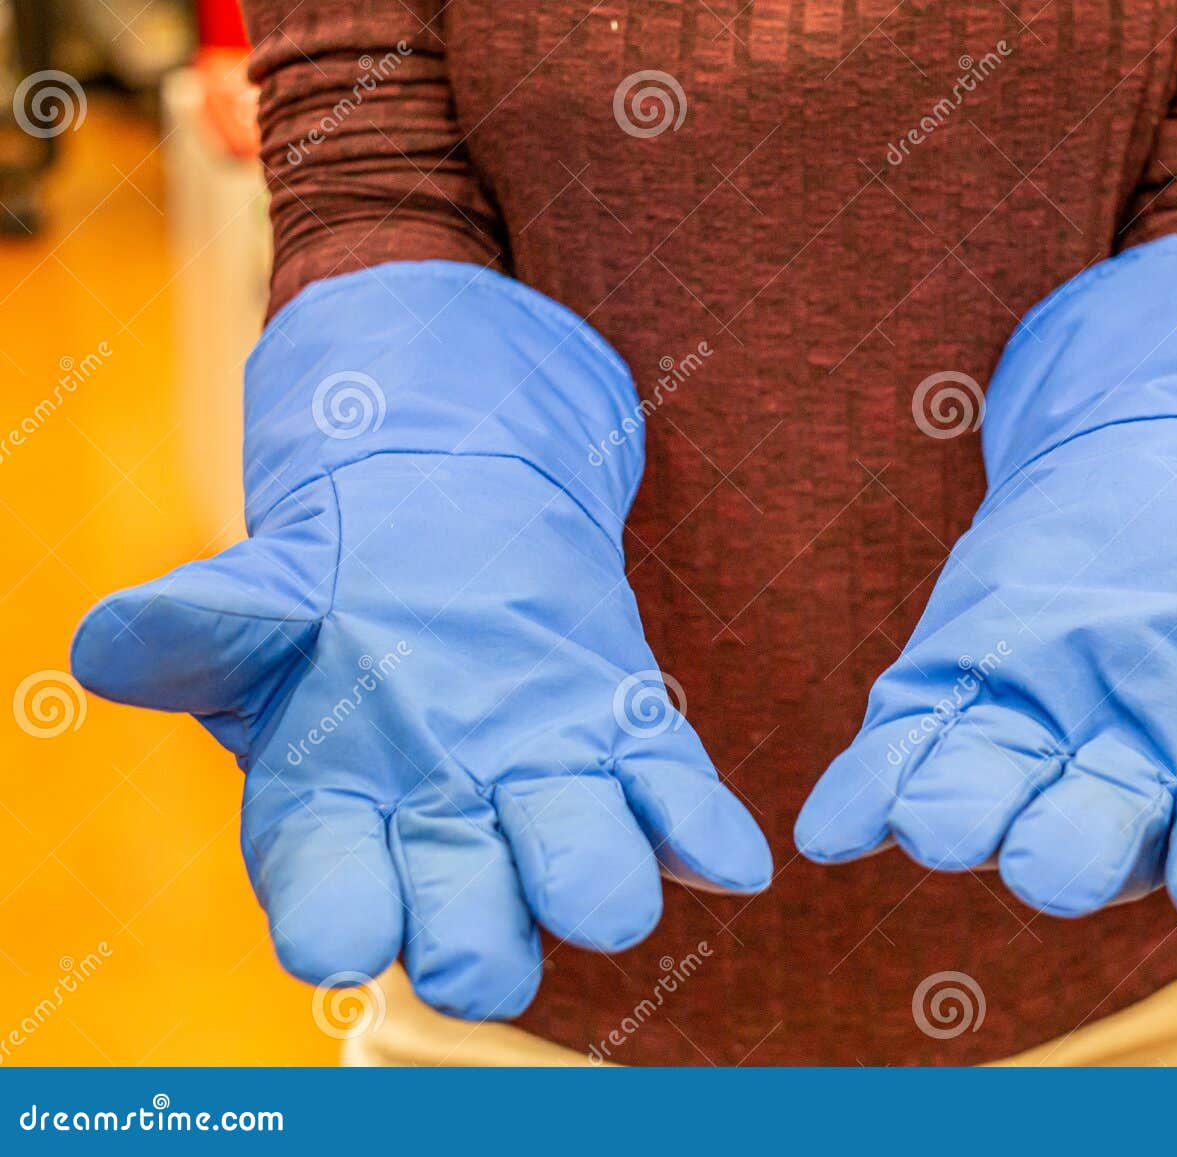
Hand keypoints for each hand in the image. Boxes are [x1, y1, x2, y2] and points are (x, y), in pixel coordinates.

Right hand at [72, 263, 770, 1017]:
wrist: (442, 511)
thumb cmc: (330, 578)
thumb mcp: (258, 592)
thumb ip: (197, 626)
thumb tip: (106, 644)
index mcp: (333, 812)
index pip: (327, 890)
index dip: (336, 918)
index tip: (340, 939)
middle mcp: (445, 830)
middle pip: (468, 917)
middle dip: (480, 937)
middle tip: (489, 944)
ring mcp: (546, 792)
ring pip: (582, 872)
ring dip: (598, 887)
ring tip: (615, 898)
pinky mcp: (628, 744)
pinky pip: (671, 801)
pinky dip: (701, 832)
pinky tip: (733, 859)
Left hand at [795, 236, 1176, 950]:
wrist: (1144, 473)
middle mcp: (1120, 782)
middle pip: (1097, 832)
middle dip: (1074, 850)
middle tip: (1050, 870)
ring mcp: (1023, 747)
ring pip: (987, 797)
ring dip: (957, 816)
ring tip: (932, 827)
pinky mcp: (943, 704)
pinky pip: (899, 756)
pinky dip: (863, 791)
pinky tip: (830, 825)